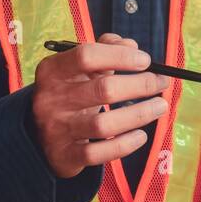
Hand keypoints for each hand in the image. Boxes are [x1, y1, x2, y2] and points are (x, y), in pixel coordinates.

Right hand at [30, 32, 170, 177]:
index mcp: (52, 71)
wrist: (38, 134)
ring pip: (104, 124)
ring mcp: (56, 130)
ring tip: (160, 106)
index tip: (146, 61)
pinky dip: (125, 144)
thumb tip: (131, 45)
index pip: (86, 56)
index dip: (120, 56)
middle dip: (141, 85)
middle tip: (162, 82)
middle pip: (103, 90)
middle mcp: (51, 100)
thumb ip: (105, 49)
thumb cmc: (70, 93)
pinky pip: (99, 152)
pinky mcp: (65, 156)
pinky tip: (141, 136)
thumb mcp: (79, 68)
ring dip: (139, 114)